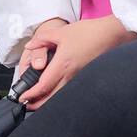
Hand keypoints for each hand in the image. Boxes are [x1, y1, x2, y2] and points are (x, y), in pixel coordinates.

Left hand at [15, 14, 136, 109]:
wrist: (113, 34)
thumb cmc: (89, 32)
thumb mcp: (61, 32)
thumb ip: (42, 39)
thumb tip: (29, 46)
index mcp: (63, 64)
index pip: (43, 86)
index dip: (31, 94)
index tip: (23, 97)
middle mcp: (71, 75)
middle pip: (52, 97)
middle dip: (38, 104)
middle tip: (27, 104)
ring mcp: (80, 77)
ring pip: (61, 96)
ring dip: (49, 100)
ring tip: (39, 100)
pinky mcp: (86, 76)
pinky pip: (70, 90)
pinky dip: (60, 94)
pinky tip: (56, 91)